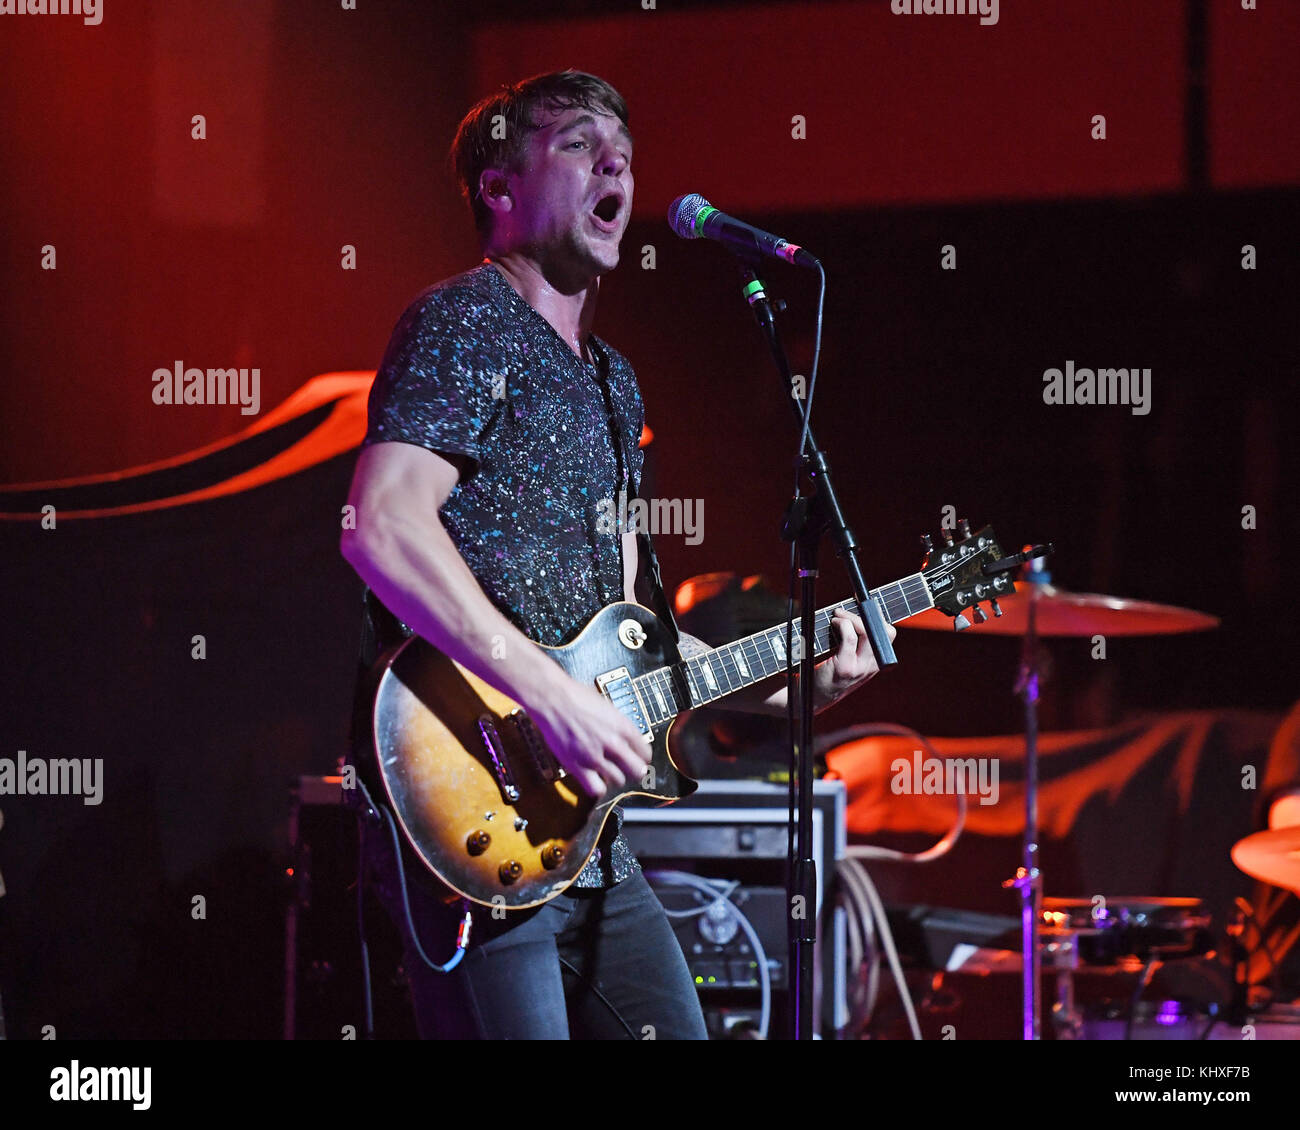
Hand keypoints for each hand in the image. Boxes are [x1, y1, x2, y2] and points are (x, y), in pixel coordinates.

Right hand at [527, 677, 652, 797]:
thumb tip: (628, 741)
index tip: (637, 759)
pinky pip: (596, 788)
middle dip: (634, 772)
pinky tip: (594, 779)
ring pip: (618, 781)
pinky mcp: (577, 766)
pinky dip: (597, 787)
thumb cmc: (576, 696)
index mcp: (623, 726)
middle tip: (628, 770)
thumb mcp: (607, 708)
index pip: (645, 753)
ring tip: (608, 772)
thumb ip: (619, 727)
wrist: (553, 698)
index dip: (642, 758)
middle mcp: (612, 743)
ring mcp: (595, 756)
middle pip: (637, 771)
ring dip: (615, 778)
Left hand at [811, 608, 895, 710]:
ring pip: (867, 632)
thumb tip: (853, 611)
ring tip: (837, 616)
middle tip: (847, 611)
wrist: (810, 696)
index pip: (888, 634)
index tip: (864, 602)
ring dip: (850, 618)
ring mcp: (859, 668)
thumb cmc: (826, 672)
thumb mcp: (847, 659)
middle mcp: (871, 666)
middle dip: (866, 614)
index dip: (878, 615)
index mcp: (874, 662)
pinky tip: (833, 624)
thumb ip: (855, 642)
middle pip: (883, 631)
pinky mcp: (845, 668)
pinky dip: (842, 625)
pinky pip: (850, 638)